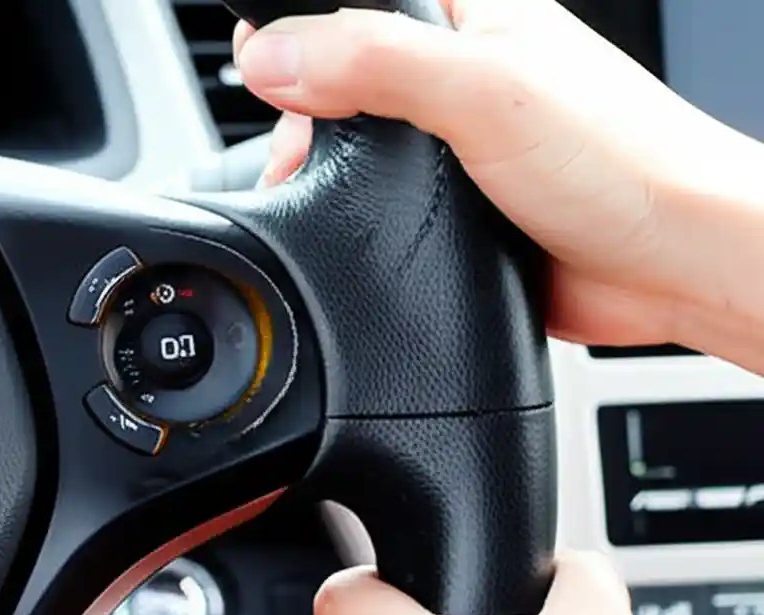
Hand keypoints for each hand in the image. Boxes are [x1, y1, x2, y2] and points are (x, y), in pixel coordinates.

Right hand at [233, 0, 763, 370]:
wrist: (674, 265)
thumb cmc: (620, 163)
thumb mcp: (483, 91)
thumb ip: (372, 63)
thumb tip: (273, 57)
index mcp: (468, 14)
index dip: (298, 20)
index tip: (264, 61)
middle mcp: (456, 71)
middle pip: (336, 67)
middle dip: (298, 105)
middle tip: (294, 144)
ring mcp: (451, 140)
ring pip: (351, 138)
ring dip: (320, 164)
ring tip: (309, 184)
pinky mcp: (449, 203)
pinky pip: (374, 197)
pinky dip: (348, 210)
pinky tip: (348, 219)